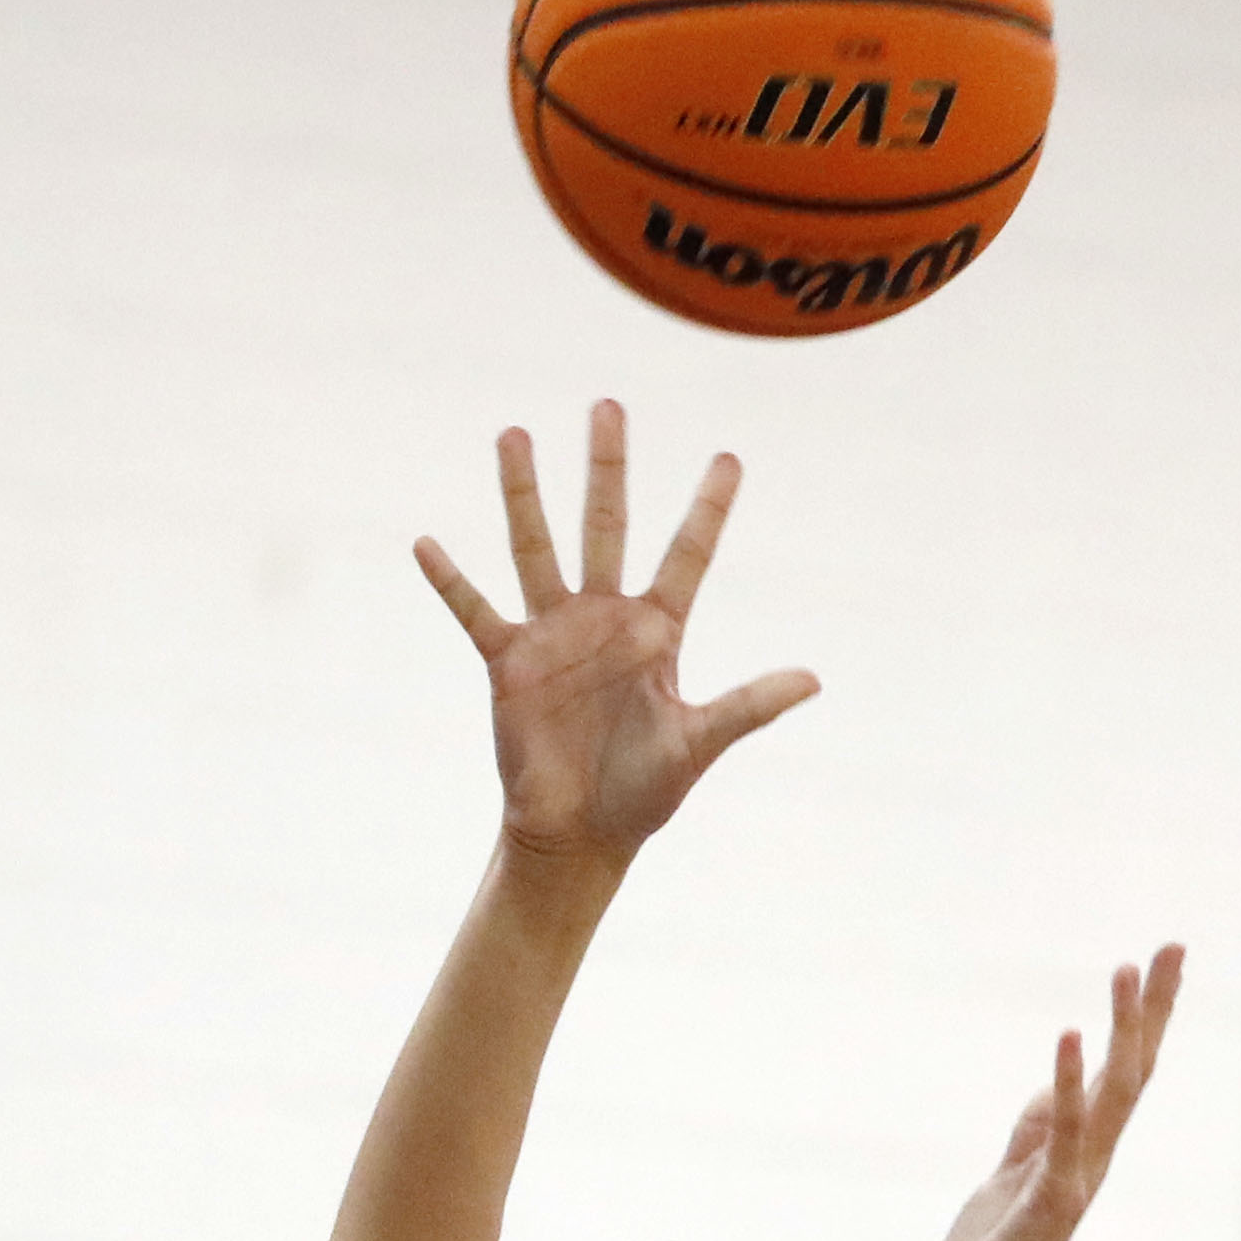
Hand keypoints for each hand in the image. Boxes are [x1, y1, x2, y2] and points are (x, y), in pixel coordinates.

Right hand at [412, 403, 818, 863]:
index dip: (708, 509)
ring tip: (514, 434)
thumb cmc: (644, 793)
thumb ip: (749, 706)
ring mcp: (552, 633)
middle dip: (608, 468)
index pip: (688, 555)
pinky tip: (425, 542)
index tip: (729, 457)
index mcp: (656, 631)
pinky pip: (476, 611)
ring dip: (524, 494)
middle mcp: (604, 618)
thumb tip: (814, 680)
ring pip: (536, 548)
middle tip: (608, 405)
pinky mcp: (508, 662)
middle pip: (606, 526)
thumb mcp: (699, 744)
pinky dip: (451, 581)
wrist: (579, 835)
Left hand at [937, 947, 1185, 1240]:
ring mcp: (1073, 1177)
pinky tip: (1070, 1037)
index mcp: (1084, 1148)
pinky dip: (1067, 1085)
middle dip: (1152, 1008)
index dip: (1144, 1015)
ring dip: (1122, 1031)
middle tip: (1173, 945)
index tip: (1162, 957)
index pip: (1124, 1070)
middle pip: (1133, 1069)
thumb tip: (1055, 1085)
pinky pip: (1061, 1133)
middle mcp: (1091, 1157)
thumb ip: (1035, 1130)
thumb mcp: (1013, 1174)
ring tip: (1128, 969)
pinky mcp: (1045, 1199)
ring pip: (1111, 1093)